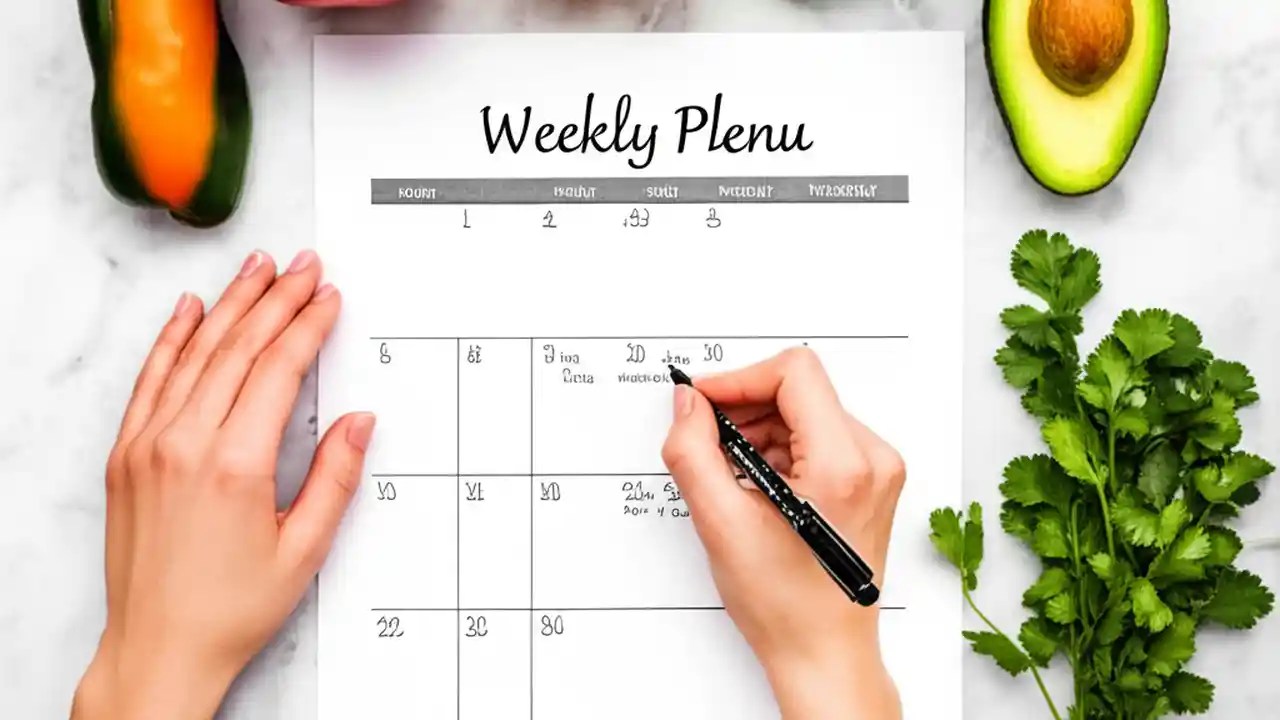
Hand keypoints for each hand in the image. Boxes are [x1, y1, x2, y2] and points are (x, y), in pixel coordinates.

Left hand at [72, 250, 373, 718]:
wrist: (158, 649)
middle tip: (303, 265)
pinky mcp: (124, 456)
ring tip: (257, 268)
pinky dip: (171, 341)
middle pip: (238, 349)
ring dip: (229, 305)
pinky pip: (150, 381)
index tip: (328, 297)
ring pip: (194, 355)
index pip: (276, 370)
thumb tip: (359, 420)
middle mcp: (184, 445)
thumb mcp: (303, 550)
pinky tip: (189, 311)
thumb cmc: (230, 609)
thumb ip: (335, 478)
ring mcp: (147, 446)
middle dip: (276, 299)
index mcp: (234, 465)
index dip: (307, 326)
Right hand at [661, 347, 904, 719]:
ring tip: (734, 480)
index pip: (794, 373)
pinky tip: (758, 490)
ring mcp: (877, 471)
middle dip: (746, 412)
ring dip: (760, 435)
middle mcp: (873, 460)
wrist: (822, 653)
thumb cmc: (786, 606)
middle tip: (710, 446)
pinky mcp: (869, 482)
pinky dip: (780, 453)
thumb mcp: (721, 523)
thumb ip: (694, 451)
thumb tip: (688, 405)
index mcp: (845, 464)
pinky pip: (818, 439)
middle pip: (799, 391)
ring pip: (805, 414)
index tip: (705, 401)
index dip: (739, 379)